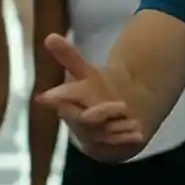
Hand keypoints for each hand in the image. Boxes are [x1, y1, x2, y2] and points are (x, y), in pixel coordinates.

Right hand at [36, 34, 146, 162]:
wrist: (114, 116)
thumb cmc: (94, 90)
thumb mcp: (85, 72)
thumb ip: (69, 56)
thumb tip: (49, 36)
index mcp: (65, 102)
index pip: (56, 101)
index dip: (53, 100)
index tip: (46, 98)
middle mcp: (74, 122)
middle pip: (83, 121)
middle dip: (102, 113)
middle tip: (123, 105)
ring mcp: (88, 137)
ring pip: (101, 134)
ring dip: (119, 126)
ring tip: (132, 118)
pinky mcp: (101, 148)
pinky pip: (113, 146)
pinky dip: (126, 138)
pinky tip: (139, 133)